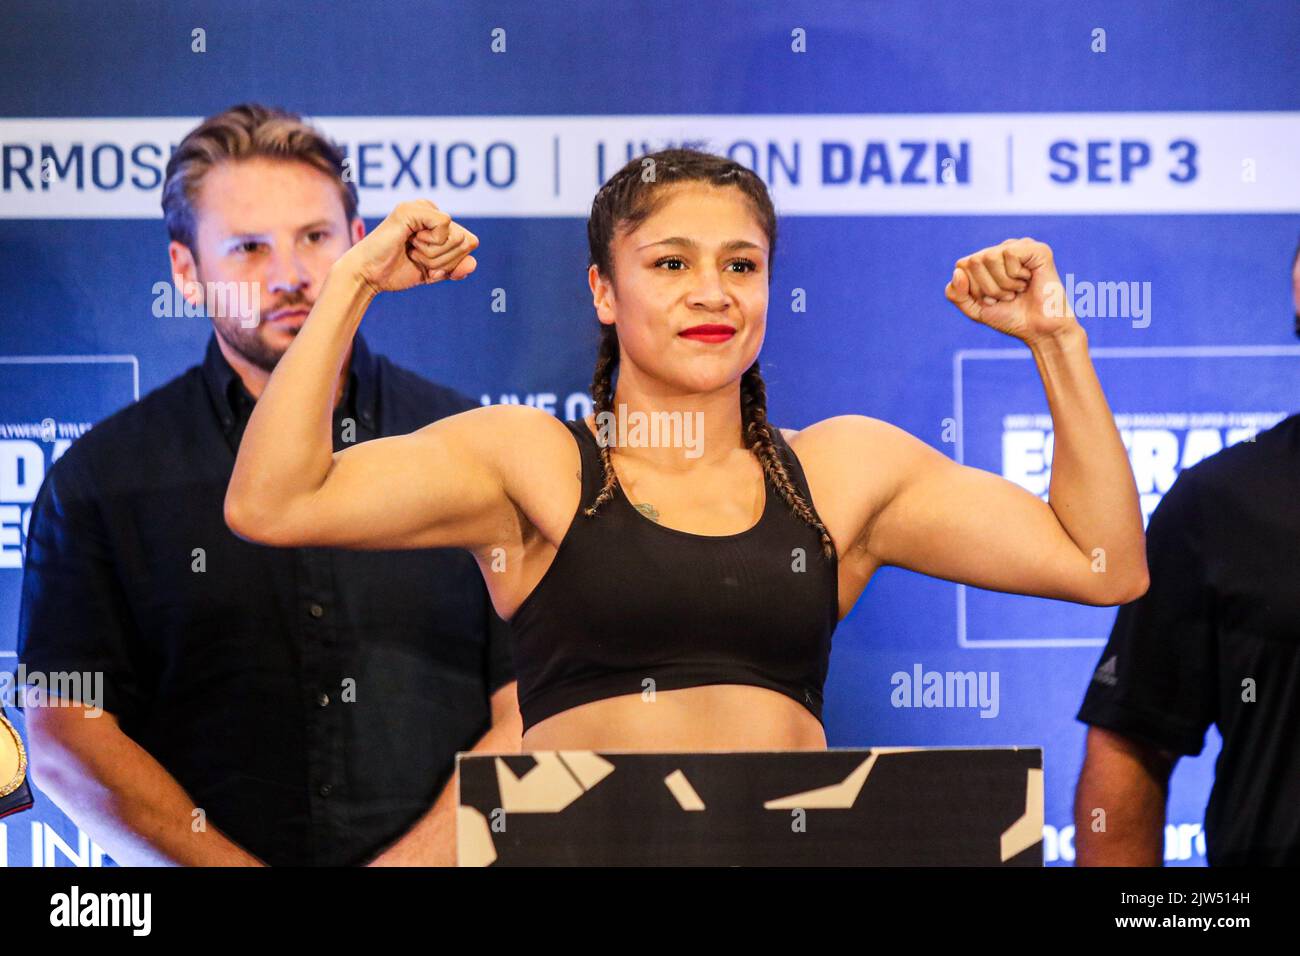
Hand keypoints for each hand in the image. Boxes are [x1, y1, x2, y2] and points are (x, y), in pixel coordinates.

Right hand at [340, 199, 478, 293]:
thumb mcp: (434, 273)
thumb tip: (473, 263)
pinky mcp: (412, 209)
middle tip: (416, 257)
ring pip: (457, 236)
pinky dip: (430, 244)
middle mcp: (431, 210)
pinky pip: (445, 225)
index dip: (453, 262)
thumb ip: (455, 269)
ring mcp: (421, 207)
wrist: (369, 275)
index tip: (428, 266)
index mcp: (438, 222)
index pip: (470, 243)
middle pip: (467, 240)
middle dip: (445, 260)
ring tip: (411, 250)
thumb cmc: (396, 271)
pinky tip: (409, 242)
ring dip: (434, 255)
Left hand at [945, 238, 1078, 344]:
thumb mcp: (974, 309)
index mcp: (985, 262)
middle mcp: (1001, 250)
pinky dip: (1016, 275)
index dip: (974, 289)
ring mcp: (1019, 247)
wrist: (1038, 329)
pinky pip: (1009, 254)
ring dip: (1003, 284)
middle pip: (974, 261)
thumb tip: (957, 271)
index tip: (992, 300)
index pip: (962, 266)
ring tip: (1018, 290)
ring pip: (989, 257)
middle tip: (1007, 296)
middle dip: (988, 288)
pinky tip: (1029, 280)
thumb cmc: (1009, 317)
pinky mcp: (1036, 248)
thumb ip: (956, 294)